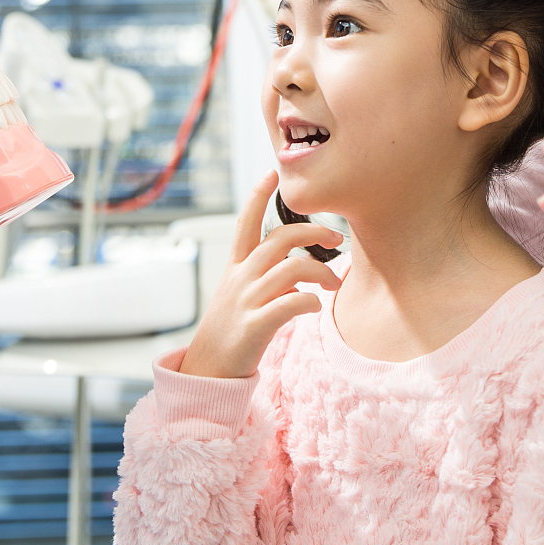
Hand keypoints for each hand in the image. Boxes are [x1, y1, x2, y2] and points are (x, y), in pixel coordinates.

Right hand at [180, 173, 342, 379]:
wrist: (208, 371)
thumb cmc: (231, 332)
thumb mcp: (241, 297)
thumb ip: (266, 279)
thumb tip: (299, 273)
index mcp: (236, 268)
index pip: (246, 222)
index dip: (257, 196)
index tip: (271, 173)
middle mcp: (241, 278)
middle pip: (280, 238)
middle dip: (314, 232)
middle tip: (336, 241)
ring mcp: (247, 300)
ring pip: (293, 267)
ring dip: (322, 272)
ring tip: (333, 284)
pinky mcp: (256, 325)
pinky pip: (292, 302)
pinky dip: (311, 300)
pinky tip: (315, 306)